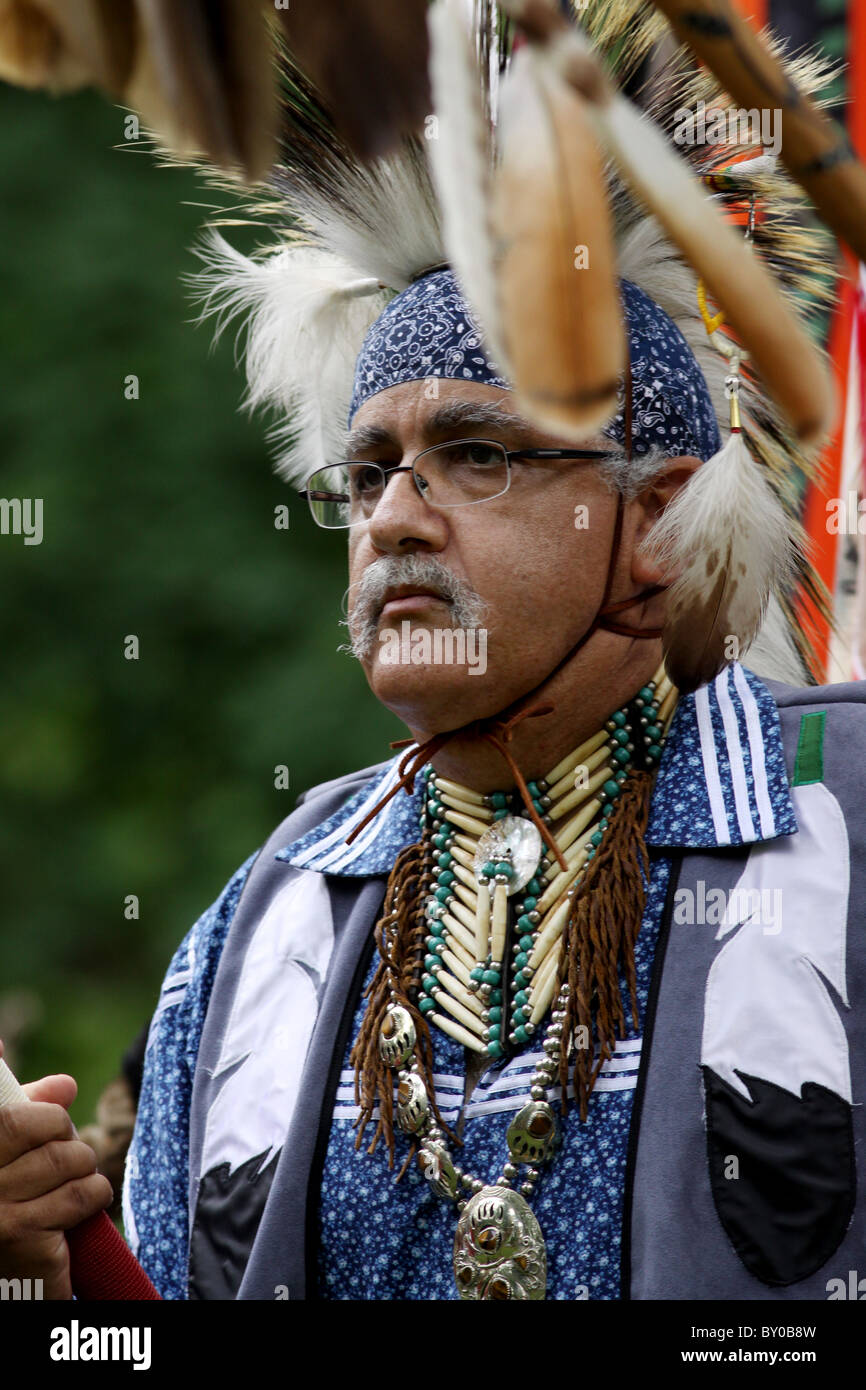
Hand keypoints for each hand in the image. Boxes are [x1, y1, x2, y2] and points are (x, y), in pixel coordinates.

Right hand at [0, 1041, 112, 1299]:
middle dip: (72, 1142)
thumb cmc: (9, 1208)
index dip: (49, 1117)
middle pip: (52, 1132)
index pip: (15, 1116)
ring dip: (87, 1171)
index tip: (55, 1128)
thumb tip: (66, 1085)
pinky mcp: (22, 1238)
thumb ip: (30, 1114)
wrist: (10, 1283)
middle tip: (70, 1163)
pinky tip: (85, 1207)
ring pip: (72, 1161)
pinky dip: (96, 1195)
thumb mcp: (9, 1157)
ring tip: (76, 1185)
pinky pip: (81, 1194)